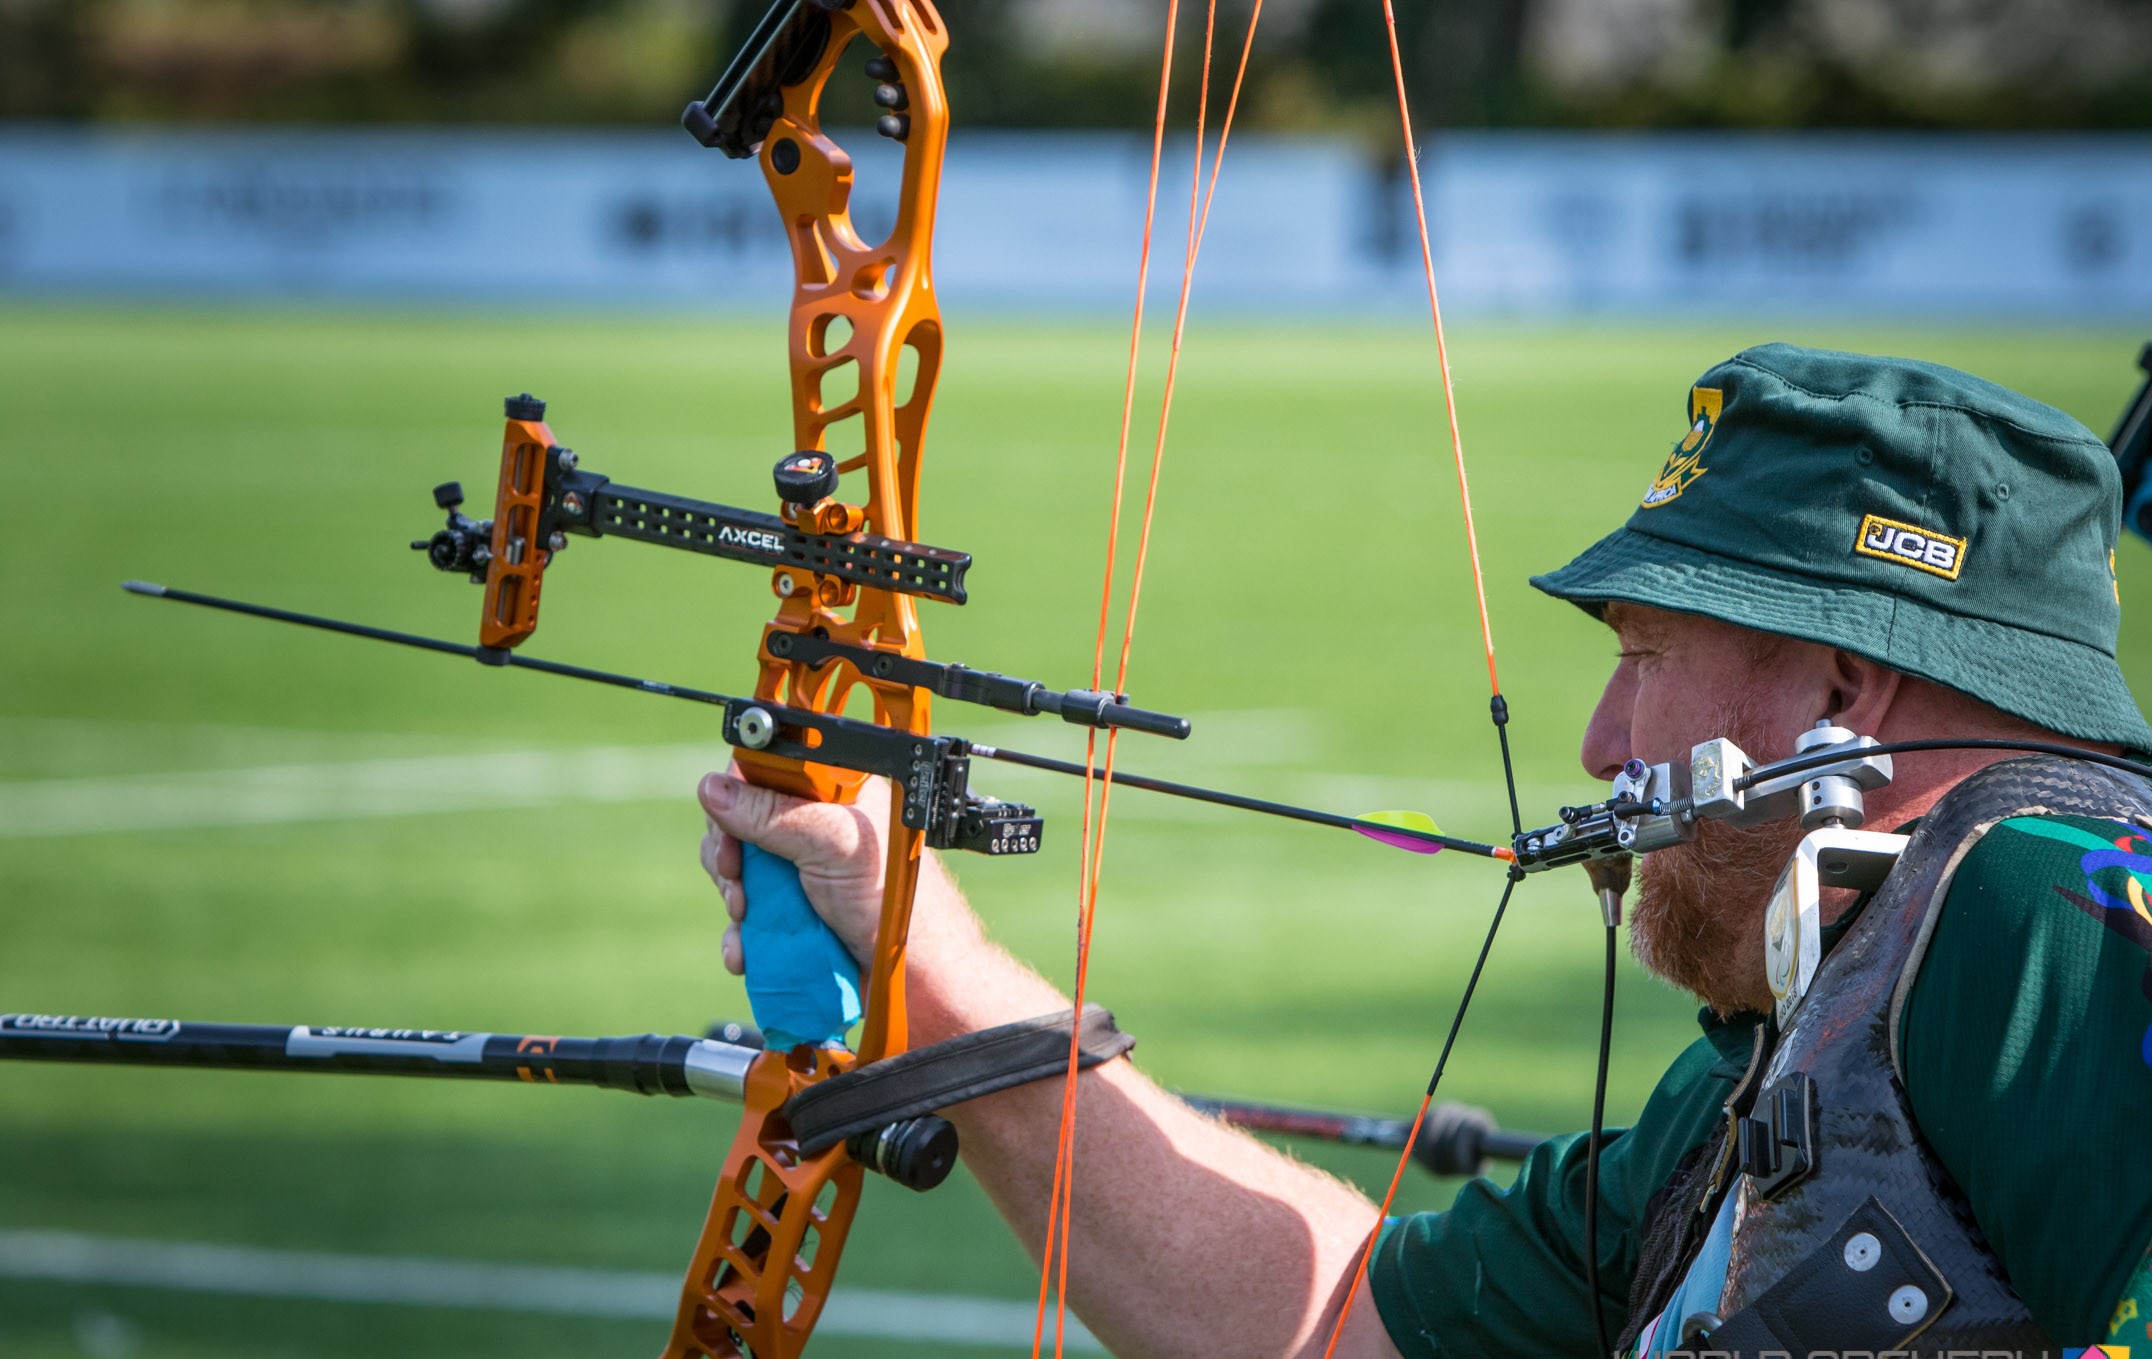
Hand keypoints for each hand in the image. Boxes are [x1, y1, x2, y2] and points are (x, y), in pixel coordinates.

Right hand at [698, 767, 891, 972]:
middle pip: (740, 822)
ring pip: (738, 869)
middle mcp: (813, 825)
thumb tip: (712, 788)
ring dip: (732, 896)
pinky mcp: (792, 910)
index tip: (730, 833)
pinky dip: (739, 932)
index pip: (763, 773)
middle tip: (738, 882)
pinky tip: (744, 950)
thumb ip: (772, 813)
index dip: (736, 799)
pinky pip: (748, 912)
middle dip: (730, 856)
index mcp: (830, 793)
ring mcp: (800, 870)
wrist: (913, 975)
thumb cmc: (891, 900)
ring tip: (745, 917)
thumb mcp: (830, 844)